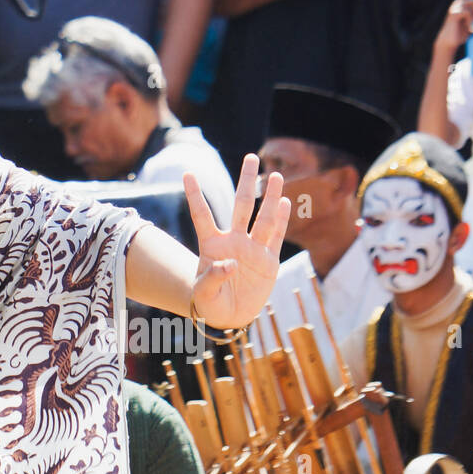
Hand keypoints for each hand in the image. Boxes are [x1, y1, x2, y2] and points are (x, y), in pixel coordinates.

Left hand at [184, 154, 290, 329]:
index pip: (201, 214)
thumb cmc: (210, 302)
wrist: (230, 315)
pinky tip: (285, 202)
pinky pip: (276, 237)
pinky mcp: (268, 261)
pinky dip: (282, 220)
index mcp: (211, 244)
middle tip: (251, 157)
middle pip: (241, 205)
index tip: (187, 173)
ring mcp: (252, 249)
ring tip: (276, 175)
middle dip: (247, 181)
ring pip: (263, 218)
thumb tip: (229, 264)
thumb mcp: (203, 294)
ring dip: (270, 197)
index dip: (195, 195)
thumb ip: (212, 278)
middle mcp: (233, 241)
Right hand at [433, 0, 472, 57]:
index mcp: (462, 2)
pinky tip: (472, 27)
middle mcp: (458, 2)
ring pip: (472, 1)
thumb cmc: (461, 31)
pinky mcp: (454, 15)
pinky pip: (466, 12)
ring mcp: (455, 8)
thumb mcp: (471, 20)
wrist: (448, 42)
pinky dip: (471, 19)